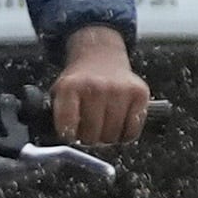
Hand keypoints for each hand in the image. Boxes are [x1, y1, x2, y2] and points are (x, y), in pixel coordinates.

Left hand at [51, 26, 149, 144]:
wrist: (101, 55)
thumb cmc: (80, 81)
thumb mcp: (59, 92)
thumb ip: (58, 115)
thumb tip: (63, 141)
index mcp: (70, 88)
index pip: (67, 128)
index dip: (69, 136)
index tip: (71, 134)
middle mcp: (95, 87)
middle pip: (91, 136)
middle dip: (89, 138)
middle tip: (89, 129)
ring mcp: (119, 90)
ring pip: (112, 136)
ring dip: (107, 137)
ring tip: (103, 124)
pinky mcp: (139, 93)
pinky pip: (132, 131)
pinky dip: (126, 134)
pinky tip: (119, 124)